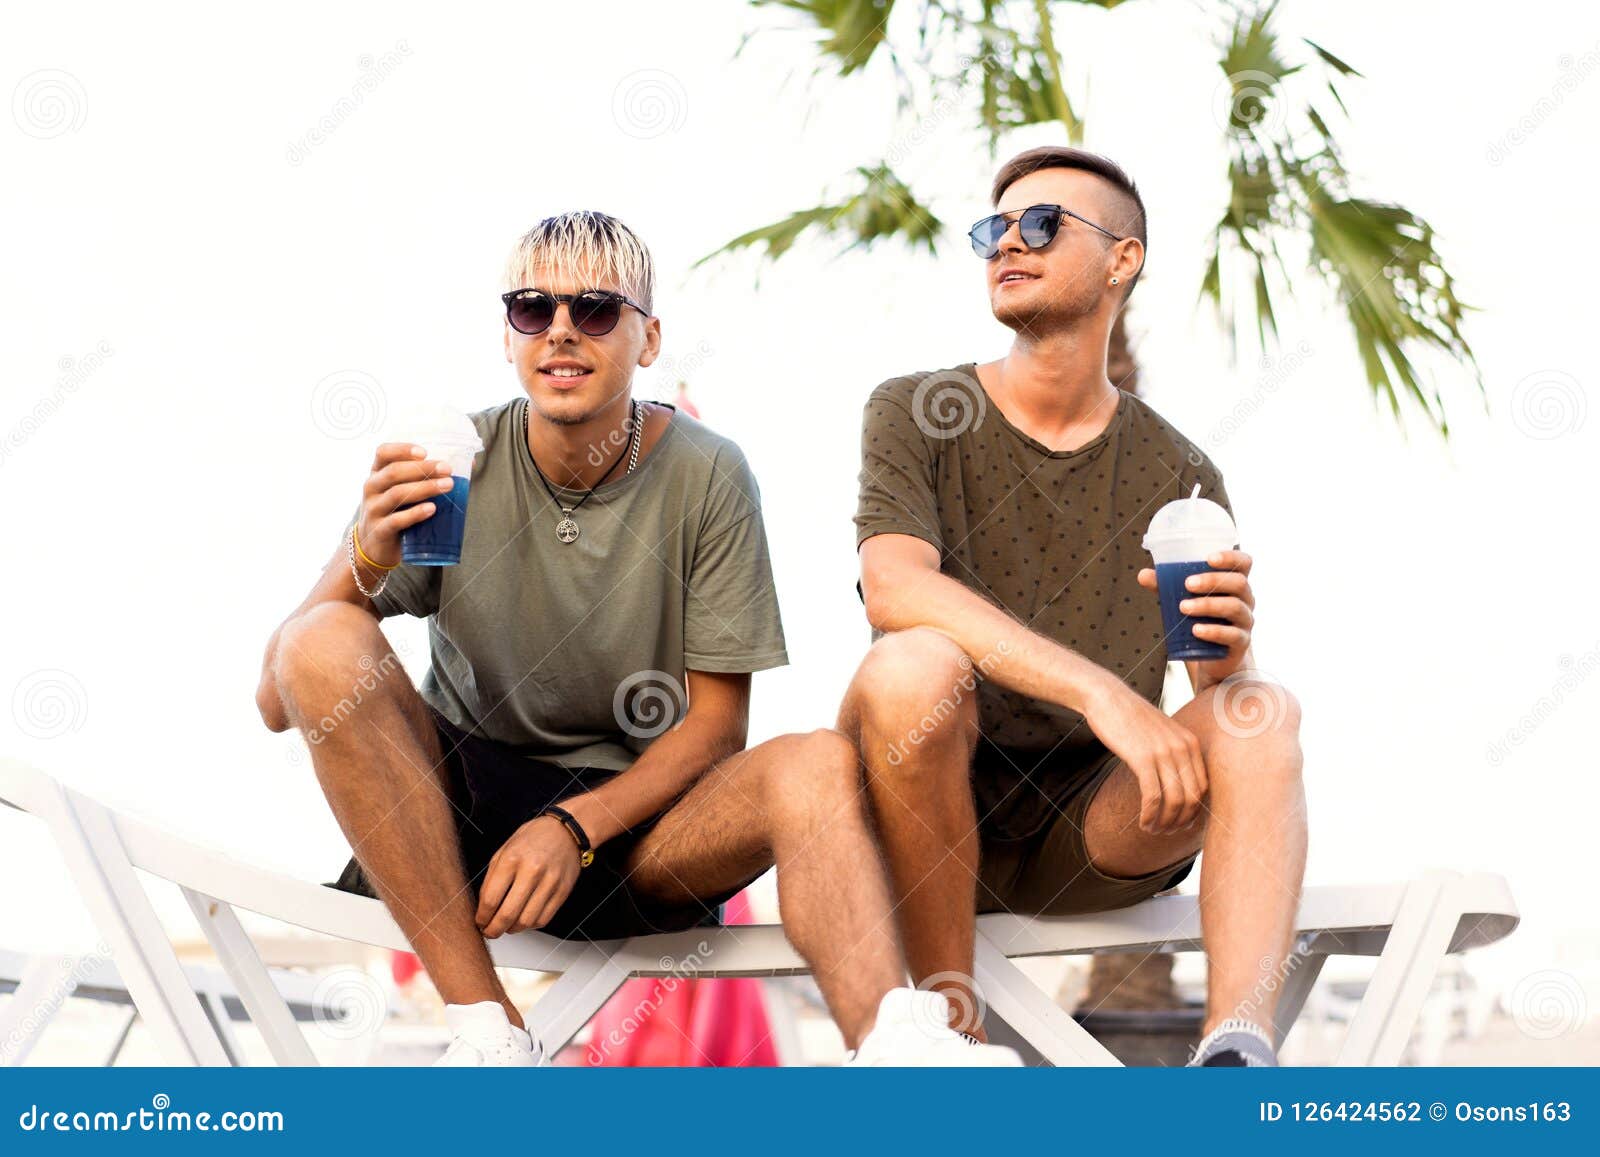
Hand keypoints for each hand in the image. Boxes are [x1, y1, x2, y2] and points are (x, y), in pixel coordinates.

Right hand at [355, 443, 455, 569]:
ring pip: (397, 494)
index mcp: (378, 473)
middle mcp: (372, 488)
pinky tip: (431, 509)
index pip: (383, 453)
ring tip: (448, 486)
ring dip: (425, 488)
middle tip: (447, 469)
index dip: (402, 449)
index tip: (424, 452)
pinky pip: (396, 520)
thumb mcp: (405, 491)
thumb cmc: (397, 512)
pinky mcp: (379, 530)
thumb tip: (469, 464)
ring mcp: (373, 509)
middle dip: (423, 469)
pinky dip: (415, 514)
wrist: (377, 547)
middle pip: (394, 472)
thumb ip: (427, 476)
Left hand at [475, 816, 582, 937]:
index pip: (491, 899)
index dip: (482, 917)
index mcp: (512, 859)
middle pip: (507, 914)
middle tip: (490, 932)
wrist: (566, 831)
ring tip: (506, 926)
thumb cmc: (533, 839)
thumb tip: (483, 907)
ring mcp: (549, 883)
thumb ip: (492, 878)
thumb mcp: (504, 850)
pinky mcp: (562, 892)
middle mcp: (531, 872)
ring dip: (512, 930)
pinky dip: (530, 925)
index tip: (480, 922)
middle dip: (494, 930)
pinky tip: (524, 918)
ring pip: (526, 922)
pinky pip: (543, 919)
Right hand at [1081, 676, 1206, 834]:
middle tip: (1166, 831)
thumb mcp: (1162, 732)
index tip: (1180, 823)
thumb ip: (1174, 753)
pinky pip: (1152, 796)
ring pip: (1174, 800)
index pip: (1202, 788)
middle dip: (1181, 821)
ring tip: (1153, 830)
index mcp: (1190, 742)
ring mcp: (1164, 752)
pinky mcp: (1143, 758)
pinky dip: (1149, 815)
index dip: (1193, 812)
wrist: (1107, 697)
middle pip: (1192, 798)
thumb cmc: (1131, 717)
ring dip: (1165, 822)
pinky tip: (1142, 822)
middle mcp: (1183, 747)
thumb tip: (1176, 783)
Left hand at [1138, 549, 1255, 682]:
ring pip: (1234, 607)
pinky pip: (1233, 635)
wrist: (1212, 657)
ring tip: (1184, 607)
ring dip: (1208, 605)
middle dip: (1212, 581)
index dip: (1230, 557)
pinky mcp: (1241, 642)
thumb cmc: (1201, 619)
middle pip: (1238, 583)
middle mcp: (1245, 599)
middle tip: (1188, 584)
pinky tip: (1196, 630)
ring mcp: (1245, 621)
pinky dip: (1213, 631)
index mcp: (1234, 583)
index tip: (1209, 558)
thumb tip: (1143, 575)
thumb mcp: (1183, 599)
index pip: (1243, 563)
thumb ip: (1165, 586)